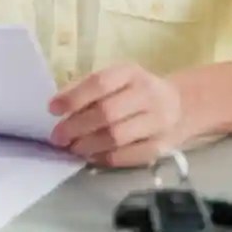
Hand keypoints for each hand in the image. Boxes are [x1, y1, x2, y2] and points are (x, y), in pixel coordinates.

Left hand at [47, 63, 183, 167]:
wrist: (180, 105)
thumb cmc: (134, 91)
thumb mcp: (115, 80)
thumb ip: (86, 89)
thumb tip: (57, 106)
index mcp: (131, 73)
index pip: (100, 83)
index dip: (74, 97)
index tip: (52, 109)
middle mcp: (148, 94)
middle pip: (107, 113)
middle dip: (77, 126)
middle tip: (57, 136)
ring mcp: (158, 121)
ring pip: (117, 137)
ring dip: (89, 145)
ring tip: (72, 148)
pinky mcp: (161, 146)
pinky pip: (129, 156)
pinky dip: (106, 158)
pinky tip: (92, 157)